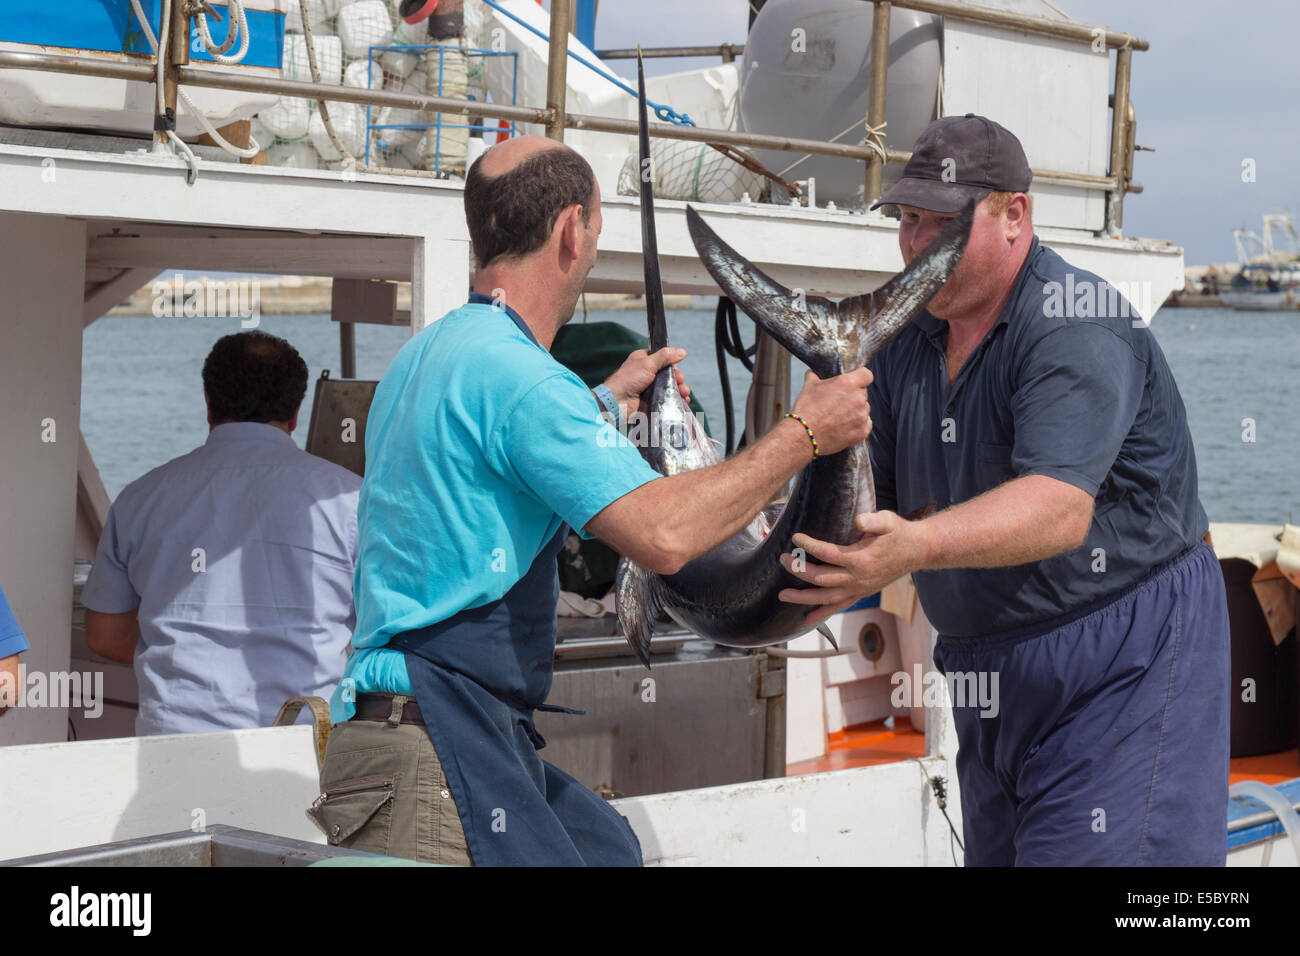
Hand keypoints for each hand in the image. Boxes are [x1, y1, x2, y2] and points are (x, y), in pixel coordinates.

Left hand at [602, 347, 689, 419]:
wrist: (617, 402)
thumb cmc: (627, 380)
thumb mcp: (647, 363)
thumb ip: (664, 357)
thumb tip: (681, 352)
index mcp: (643, 360)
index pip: (662, 359)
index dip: (672, 365)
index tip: (677, 370)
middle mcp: (646, 372)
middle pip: (668, 374)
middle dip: (677, 379)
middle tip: (681, 383)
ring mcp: (648, 387)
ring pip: (668, 386)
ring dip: (679, 389)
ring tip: (684, 393)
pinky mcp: (650, 399)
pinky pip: (665, 398)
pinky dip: (674, 399)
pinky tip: (682, 401)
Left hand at [777, 510, 928, 625]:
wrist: (917, 551)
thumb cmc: (899, 533)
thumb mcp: (889, 521)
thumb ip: (874, 520)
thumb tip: (859, 520)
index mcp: (860, 559)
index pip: (827, 553)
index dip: (809, 545)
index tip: (795, 536)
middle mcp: (857, 578)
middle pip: (821, 578)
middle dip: (799, 570)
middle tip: (782, 559)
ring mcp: (858, 589)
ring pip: (825, 598)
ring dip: (803, 598)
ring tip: (782, 595)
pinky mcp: (860, 594)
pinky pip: (838, 607)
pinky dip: (822, 613)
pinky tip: (806, 619)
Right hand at [789, 367, 872, 456]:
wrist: (803, 435)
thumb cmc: (806, 410)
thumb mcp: (809, 386)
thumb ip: (816, 375)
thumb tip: (815, 373)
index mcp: (848, 383)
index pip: (866, 375)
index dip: (860, 377)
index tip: (855, 381)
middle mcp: (858, 398)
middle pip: (863, 393)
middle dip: (854, 396)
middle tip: (839, 402)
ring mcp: (862, 416)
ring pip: (864, 409)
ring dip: (856, 411)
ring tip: (839, 416)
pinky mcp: (862, 431)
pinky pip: (866, 424)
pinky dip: (857, 425)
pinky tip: (844, 426)